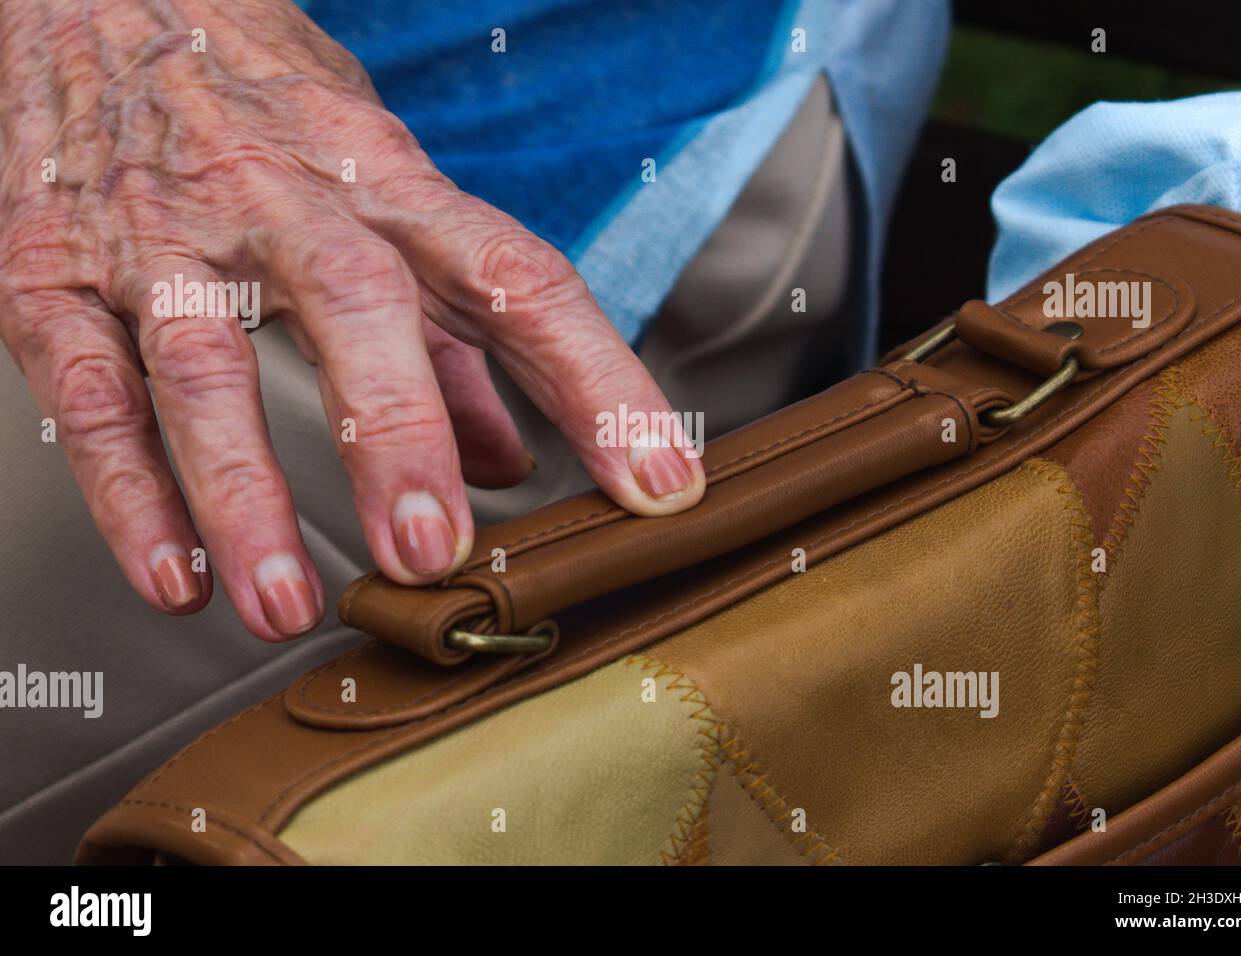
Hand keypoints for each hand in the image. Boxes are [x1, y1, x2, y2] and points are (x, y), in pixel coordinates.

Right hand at [0, 0, 704, 639]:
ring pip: (203, 362)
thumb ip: (453, 337)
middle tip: (434, 550)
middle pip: (357, 305)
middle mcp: (283, 201)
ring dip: (245, 493)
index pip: (519, 279)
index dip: (598, 381)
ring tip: (285, 605)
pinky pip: (86, 387)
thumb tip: (515, 459)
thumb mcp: (383, 188)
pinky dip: (127, 492)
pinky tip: (174, 577)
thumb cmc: (266, 103)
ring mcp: (161, 233)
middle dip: (398, 433)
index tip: (660, 480)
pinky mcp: (49, 268)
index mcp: (388, 183)